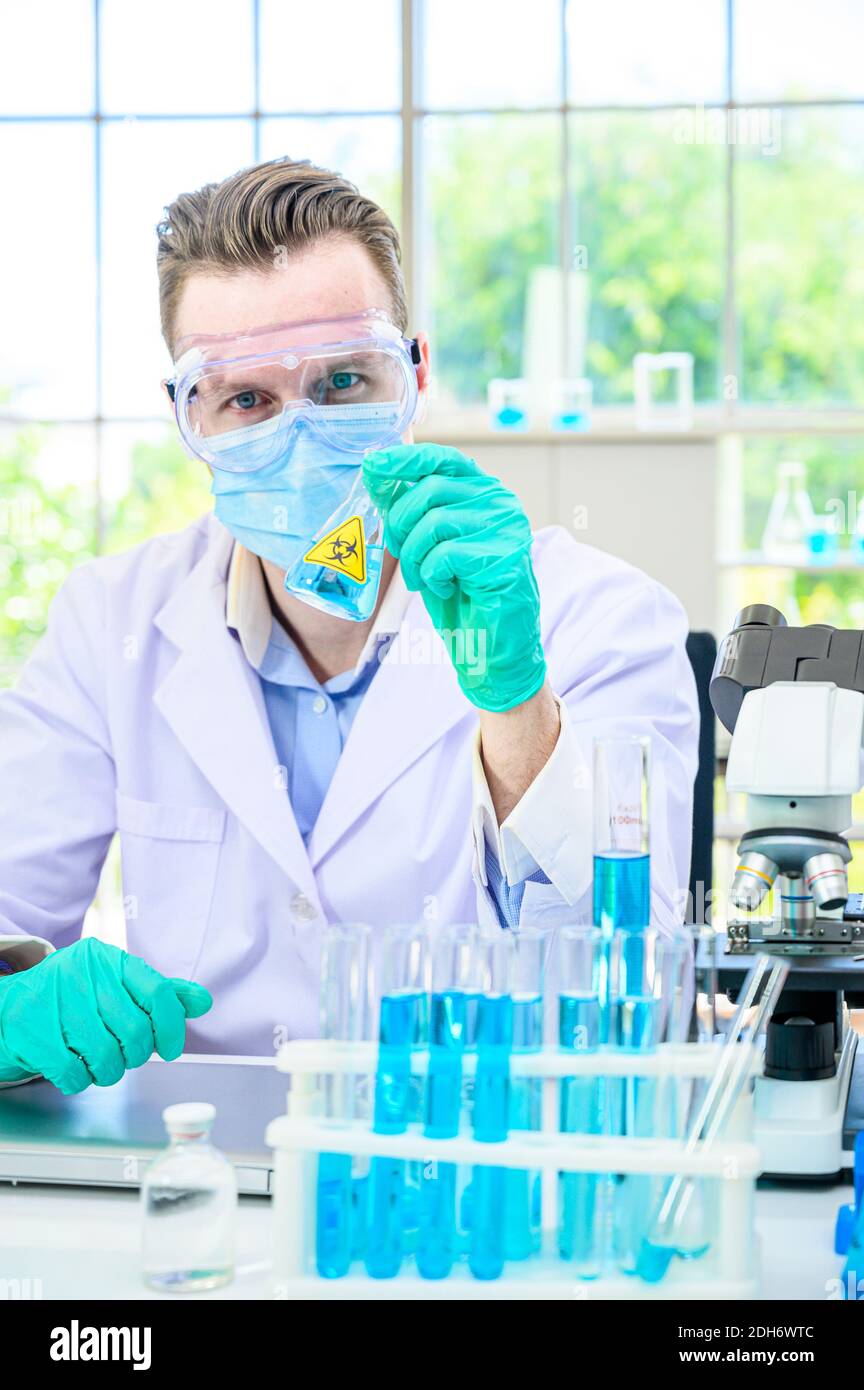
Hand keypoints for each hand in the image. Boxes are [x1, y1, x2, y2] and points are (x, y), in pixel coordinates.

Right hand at [0, 938, 211, 1093]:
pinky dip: (80, 1079)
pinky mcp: (32, 1033)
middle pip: (135, 1031)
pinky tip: (75, 1067)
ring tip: (101, 1064)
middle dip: (136, 1054)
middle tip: (126, 1055)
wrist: (12, 1004)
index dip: (172, 1026)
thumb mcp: (114, 981)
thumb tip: (202, 1001)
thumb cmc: (73, 995)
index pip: (158, 992)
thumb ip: (157, 991)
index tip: (171, 1048)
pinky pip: (74, 1072)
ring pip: (107, 1057)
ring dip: (110, 1072)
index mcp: (108, 959)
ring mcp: (55, 1002)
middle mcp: (83, 974)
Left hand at [363, 443, 546, 711]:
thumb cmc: (462, 597)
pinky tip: (446, 588)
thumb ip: (411, 510)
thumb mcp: (430, 545)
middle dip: (401, 524)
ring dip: (415, 557)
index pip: (443, 458)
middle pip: (431, 489)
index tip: (372, 464)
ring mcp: (506, 529)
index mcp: (485, 493)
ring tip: (425, 579)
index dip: (405, 459)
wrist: (491, 648)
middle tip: (401, 556)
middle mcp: (501, 503)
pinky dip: (433, 575)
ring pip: (434, 522)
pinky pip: (445, 554)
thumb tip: (375, 471)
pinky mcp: (504, 558)